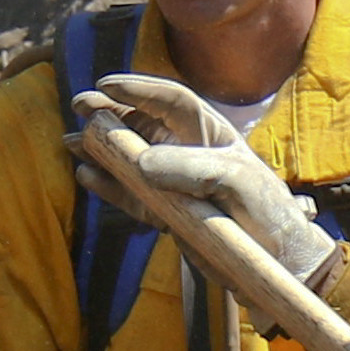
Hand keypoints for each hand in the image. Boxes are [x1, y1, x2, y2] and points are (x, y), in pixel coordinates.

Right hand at [73, 73, 336, 281]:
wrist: (277, 264)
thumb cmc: (267, 213)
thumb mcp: (235, 181)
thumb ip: (191, 167)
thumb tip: (141, 162)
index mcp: (208, 134)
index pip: (170, 101)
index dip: (139, 90)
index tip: (106, 86)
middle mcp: (188, 153)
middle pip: (141, 124)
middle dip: (109, 114)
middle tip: (79, 107)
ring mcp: (174, 184)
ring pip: (129, 159)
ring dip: (101, 150)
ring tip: (72, 144)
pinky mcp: (167, 214)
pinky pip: (130, 196)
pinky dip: (109, 188)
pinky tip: (87, 177)